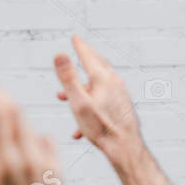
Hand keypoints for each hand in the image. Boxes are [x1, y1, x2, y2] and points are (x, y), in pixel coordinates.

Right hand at [0, 68, 69, 184]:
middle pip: (12, 114)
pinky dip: (35, 135)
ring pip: (29, 126)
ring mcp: (45, 165)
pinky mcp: (59, 174)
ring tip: (5, 105)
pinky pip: (47, 142)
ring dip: (16, 114)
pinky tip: (30, 137)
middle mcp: (25, 159)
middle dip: (0, 95)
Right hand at [53, 35, 143, 163]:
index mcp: (103, 79)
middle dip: (86, 58)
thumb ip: (68, 78)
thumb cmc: (100, 127)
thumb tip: (59, 54)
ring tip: (64, 97)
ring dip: (82, 86)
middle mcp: (115, 83)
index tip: (74, 37)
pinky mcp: (122, 106)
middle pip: (99, 65)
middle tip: (80, 50)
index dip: (79, 46)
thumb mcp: (78, 102)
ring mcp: (120, 94)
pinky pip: (103, 99)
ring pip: (99, 84)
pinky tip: (79, 127)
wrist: (125, 148)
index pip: (89, 56)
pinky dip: (89, 104)